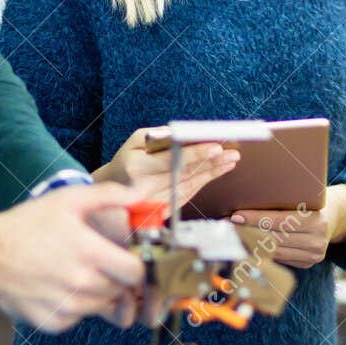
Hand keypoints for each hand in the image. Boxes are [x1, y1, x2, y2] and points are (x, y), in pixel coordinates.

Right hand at [0, 183, 144, 332]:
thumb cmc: (26, 225)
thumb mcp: (68, 199)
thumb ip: (109, 195)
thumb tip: (141, 194)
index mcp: (89, 252)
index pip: (137, 273)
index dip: (138, 267)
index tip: (129, 260)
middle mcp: (80, 284)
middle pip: (121, 290)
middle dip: (116, 277)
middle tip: (97, 262)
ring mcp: (66, 307)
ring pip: (102, 306)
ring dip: (98, 292)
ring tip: (75, 272)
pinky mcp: (53, 322)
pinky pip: (79, 319)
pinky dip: (75, 307)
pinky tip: (59, 287)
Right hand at [93, 127, 238, 204]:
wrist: (114, 188)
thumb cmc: (127, 159)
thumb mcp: (135, 141)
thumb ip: (158, 137)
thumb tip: (182, 135)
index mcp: (137, 168)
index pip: (171, 160)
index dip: (195, 154)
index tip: (216, 147)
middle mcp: (146, 188)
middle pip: (184, 174)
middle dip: (210, 163)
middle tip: (232, 154)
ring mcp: (155, 202)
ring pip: (190, 186)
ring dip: (212, 173)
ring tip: (230, 161)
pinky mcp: (163, 209)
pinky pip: (188, 194)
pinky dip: (204, 182)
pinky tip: (217, 172)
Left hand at [231, 185, 345, 269]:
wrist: (334, 216)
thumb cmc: (311, 200)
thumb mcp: (302, 195)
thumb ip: (281, 200)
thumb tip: (244, 200)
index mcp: (316, 220)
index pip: (279, 221)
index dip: (255, 219)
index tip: (235, 216)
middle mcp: (317, 241)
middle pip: (274, 238)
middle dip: (248, 232)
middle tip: (226, 226)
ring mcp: (314, 255)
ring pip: (274, 251)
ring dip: (251, 244)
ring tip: (232, 235)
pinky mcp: (308, 263)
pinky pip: (280, 259)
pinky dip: (262, 252)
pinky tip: (246, 245)